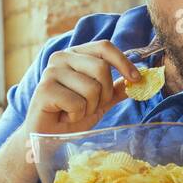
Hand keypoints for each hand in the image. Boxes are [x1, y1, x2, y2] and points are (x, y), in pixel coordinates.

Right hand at [25, 40, 142, 135]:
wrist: (47, 135)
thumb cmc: (71, 114)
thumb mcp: (99, 101)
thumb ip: (116, 89)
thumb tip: (139, 80)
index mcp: (75, 54)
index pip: (104, 47)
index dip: (123, 62)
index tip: (136, 79)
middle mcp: (62, 57)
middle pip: (101, 68)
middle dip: (104, 94)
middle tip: (91, 106)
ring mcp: (51, 72)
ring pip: (91, 89)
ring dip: (89, 108)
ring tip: (74, 112)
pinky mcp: (44, 90)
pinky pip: (77, 104)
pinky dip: (76, 116)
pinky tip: (64, 117)